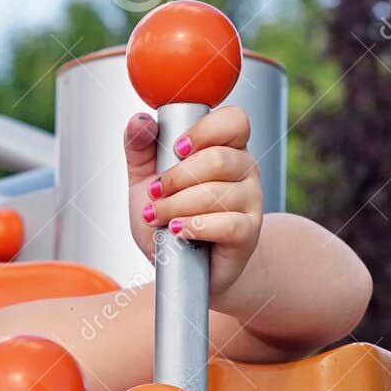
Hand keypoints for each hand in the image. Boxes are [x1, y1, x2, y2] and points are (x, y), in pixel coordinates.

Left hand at [124, 106, 263, 294]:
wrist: (187, 269)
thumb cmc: (171, 220)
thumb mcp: (146, 181)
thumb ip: (141, 149)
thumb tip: (139, 121)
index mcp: (226, 149)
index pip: (234, 121)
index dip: (204, 131)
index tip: (177, 149)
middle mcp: (245, 170)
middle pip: (217, 159)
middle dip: (175, 179)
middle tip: (155, 194)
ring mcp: (251, 201)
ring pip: (215, 193)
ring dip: (175, 207)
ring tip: (157, 218)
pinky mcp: (249, 232)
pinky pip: (226, 223)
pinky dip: (194, 227)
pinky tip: (177, 231)